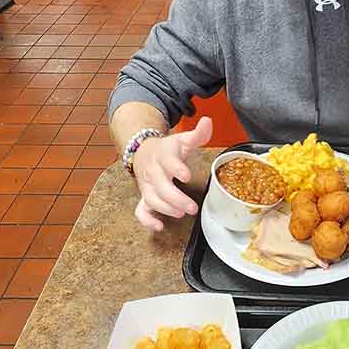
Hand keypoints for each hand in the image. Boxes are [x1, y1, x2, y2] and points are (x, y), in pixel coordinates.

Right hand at [133, 117, 212, 231]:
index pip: (168, 162)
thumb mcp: (182, 140)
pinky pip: (140, 211)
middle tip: (192, 207)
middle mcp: (154, 172)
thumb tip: (208, 121)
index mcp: (164, 157)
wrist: (143, 152)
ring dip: (166, 208)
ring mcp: (147, 186)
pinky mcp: (144, 197)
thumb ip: (197, 134)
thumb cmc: (167, 149)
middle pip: (161, 187)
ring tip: (181, 213)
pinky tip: (159, 226)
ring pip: (151, 199)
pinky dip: (147, 220)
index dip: (177, 169)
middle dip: (176, 198)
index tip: (187, 175)